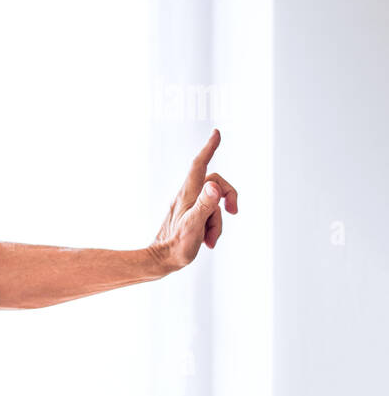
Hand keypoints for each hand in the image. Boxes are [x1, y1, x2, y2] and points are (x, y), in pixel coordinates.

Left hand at [151, 128, 238, 271]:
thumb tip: (215, 186)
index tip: (216, 133)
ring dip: (219, 222)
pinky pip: (209, 215)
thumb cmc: (176, 246)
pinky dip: (213, 228)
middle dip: (229, 196)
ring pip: (215, 204)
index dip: (209, 148)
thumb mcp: (194, 226)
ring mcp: (188, 207)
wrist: (160, 262)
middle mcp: (187, 197)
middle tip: (235, 212)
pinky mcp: (190, 217)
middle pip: (215, 184)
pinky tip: (208, 242)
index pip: (199, 165)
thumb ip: (205, 205)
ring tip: (210, 240)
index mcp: (187, 195)